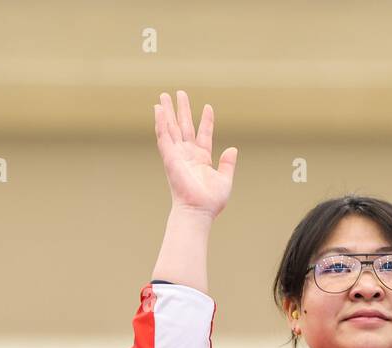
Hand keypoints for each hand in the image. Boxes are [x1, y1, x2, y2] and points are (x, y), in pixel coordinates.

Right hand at [154, 90, 237, 218]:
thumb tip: (233, 149)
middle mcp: (188, 154)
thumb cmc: (211, 201)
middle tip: (179, 93)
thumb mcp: (225, 179)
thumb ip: (228, 164)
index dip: (206, 120)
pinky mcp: (169, 157)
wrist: (199, 211)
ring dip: (167, 112)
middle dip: (181, 110)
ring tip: (164, 95)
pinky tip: (157, 110)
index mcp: (201, 158)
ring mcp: (178, 155)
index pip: (203, 134)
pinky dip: (160, 123)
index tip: (208, 107)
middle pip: (184, 126)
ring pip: (172, 127)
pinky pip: (163, 136)